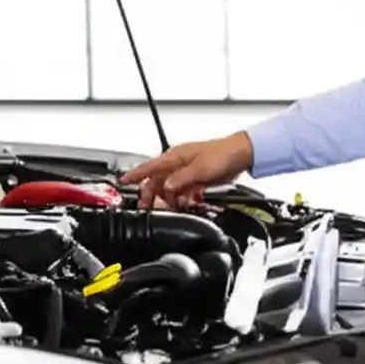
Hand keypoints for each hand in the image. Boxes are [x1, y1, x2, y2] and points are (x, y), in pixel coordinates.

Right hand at [118, 132, 254, 208]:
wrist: (241, 155)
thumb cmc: (222, 155)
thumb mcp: (199, 170)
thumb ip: (180, 180)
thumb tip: (166, 187)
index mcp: (175, 157)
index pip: (149, 167)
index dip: (135, 175)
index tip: (123, 182)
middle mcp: (178, 163)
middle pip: (158, 182)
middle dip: (152, 195)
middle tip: (148, 208)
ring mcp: (187, 171)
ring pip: (170, 188)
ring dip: (170, 199)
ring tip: (172, 208)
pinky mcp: (196, 178)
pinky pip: (183, 191)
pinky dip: (183, 199)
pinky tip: (187, 203)